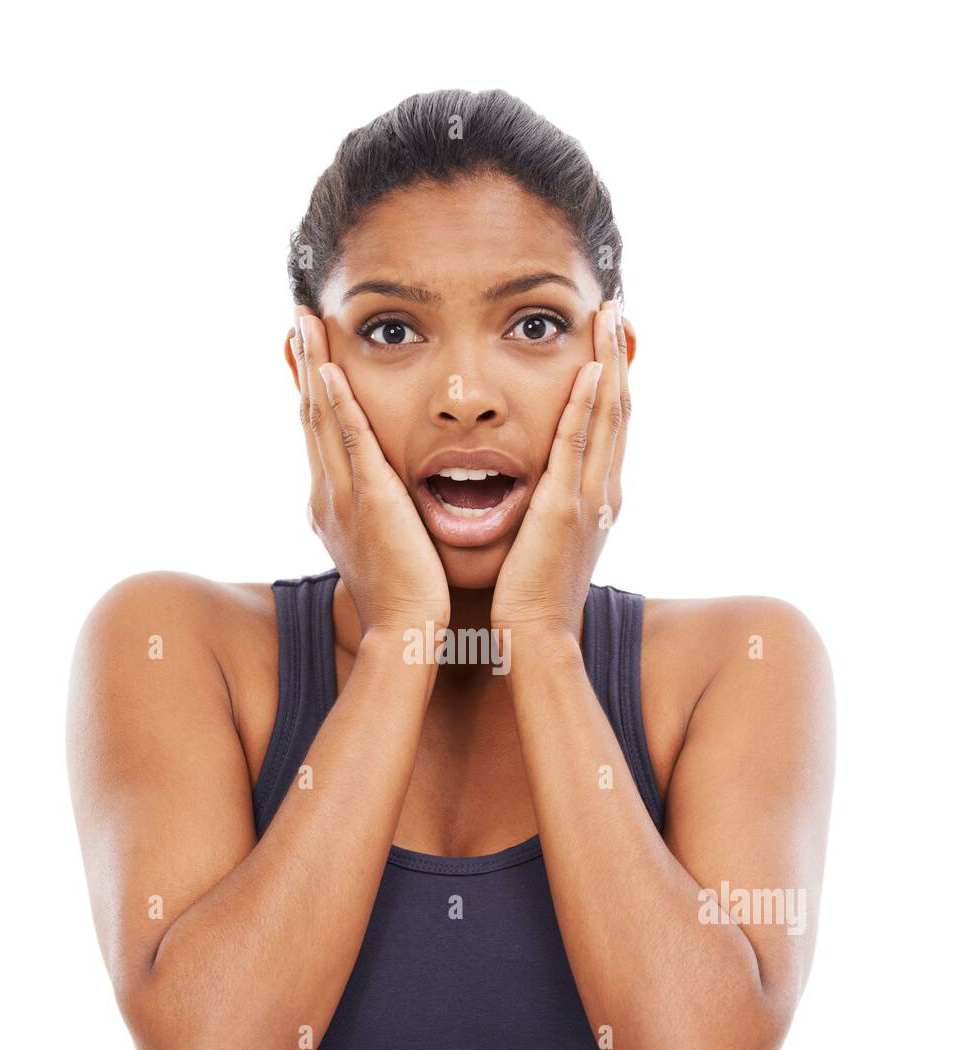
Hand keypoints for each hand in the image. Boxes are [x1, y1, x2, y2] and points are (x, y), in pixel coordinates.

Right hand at [291, 308, 450, 636]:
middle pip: (310, 414)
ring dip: (314, 365)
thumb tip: (384, 508)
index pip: (319, 435)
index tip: (312, 353)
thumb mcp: (384, 549)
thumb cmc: (404, 600)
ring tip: (306, 321)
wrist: (403, 634)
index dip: (313, 391)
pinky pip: (350, 440)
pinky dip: (338, 403)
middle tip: (298, 317)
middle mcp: (327, 494)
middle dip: (305, 363)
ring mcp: (342, 495)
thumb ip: (380, 520)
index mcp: (331, 505)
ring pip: (322, 417)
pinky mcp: (368, 499)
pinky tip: (332, 369)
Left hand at [490, 300, 629, 643]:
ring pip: (607, 418)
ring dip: (609, 364)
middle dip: (619, 356)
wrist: (536, 639)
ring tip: (609, 317)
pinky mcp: (565, 512)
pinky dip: (586, 407)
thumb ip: (551, 507)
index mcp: (599, 498)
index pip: (611, 424)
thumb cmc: (532, 597)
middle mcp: (604, 493)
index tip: (609, 337)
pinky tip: (588, 371)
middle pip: (619, 409)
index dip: (613, 378)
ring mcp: (589, 501)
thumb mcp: (547, 541)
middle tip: (616, 309)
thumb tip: (542, 486)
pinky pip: (577, 449)